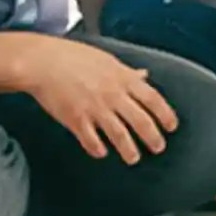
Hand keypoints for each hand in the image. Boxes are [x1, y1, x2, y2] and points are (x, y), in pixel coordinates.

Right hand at [19, 37, 178, 164]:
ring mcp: (94, 108)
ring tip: (134, 158)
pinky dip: (97, 149)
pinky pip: (91, 140)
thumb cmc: (74, 57)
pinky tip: (101, 153)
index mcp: (122, 78)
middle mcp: (112, 94)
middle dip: (153, 137)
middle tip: (159, 147)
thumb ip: (127, 72)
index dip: (165, 114)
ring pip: (119, 135)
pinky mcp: (75, 119)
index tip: (172, 126)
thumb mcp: (107, 60)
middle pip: (141, 121)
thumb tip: (145, 75)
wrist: (42, 62)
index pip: (152, 99)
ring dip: (129, 149)